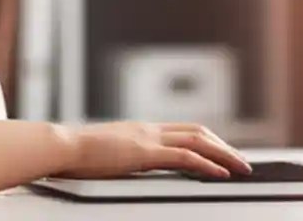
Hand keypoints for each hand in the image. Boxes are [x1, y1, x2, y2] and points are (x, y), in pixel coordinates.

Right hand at [58, 122, 253, 179]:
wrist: (61, 146)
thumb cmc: (74, 154)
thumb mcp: (104, 154)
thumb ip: (119, 156)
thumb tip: (122, 165)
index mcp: (140, 130)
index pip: (183, 130)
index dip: (207, 140)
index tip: (222, 152)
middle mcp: (148, 129)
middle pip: (197, 130)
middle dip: (223, 145)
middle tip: (241, 160)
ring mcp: (147, 138)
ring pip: (198, 140)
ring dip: (224, 154)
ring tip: (242, 168)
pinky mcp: (144, 153)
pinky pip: (185, 158)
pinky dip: (207, 165)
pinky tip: (221, 174)